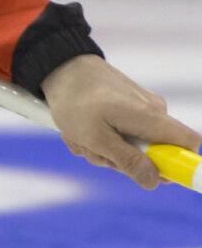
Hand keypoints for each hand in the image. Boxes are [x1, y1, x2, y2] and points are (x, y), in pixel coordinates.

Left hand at [43, 54, 199, 189]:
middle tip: (93, 151)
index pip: (189, 144)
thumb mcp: (96, 138)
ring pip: (130, 145)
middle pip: (152, 152)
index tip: (151, 175)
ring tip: (79, 136)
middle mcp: (152, 112)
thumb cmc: (75, 101)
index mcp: (152, 117)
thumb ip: (127, 161)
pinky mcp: (125, 107)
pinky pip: (119, 132)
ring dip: (103, 149)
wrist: (59, 66)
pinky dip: (98, 136)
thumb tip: (155, 181)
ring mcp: (139, 108)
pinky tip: (78, 130)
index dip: (177, 164)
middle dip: (121, 160)